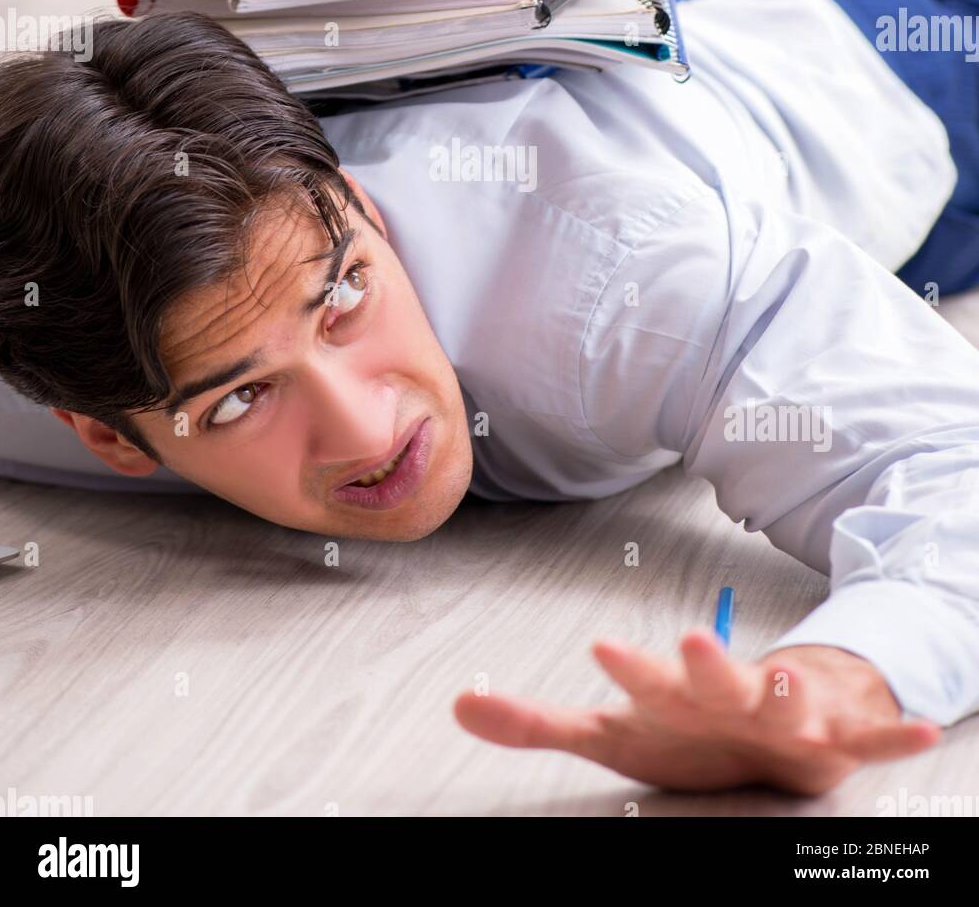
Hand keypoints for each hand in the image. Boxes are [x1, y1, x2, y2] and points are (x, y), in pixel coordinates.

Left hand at [453, 630, 941, 794]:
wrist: (773, 718)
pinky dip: (894, 735)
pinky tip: (923, 730)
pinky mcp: (835, 738)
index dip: (627, 668)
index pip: (647, 681)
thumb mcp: (613, 732)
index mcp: (677, 696)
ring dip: (790, 689)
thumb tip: (457, 703)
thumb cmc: (685, 726)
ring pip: (789, 699)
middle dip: (705, 665)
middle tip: (689, 642)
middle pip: (717, 680)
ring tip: (790, 673)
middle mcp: (730, 696)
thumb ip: (540, 722)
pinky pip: (870, 738)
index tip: (600, 649)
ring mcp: (785, 712)